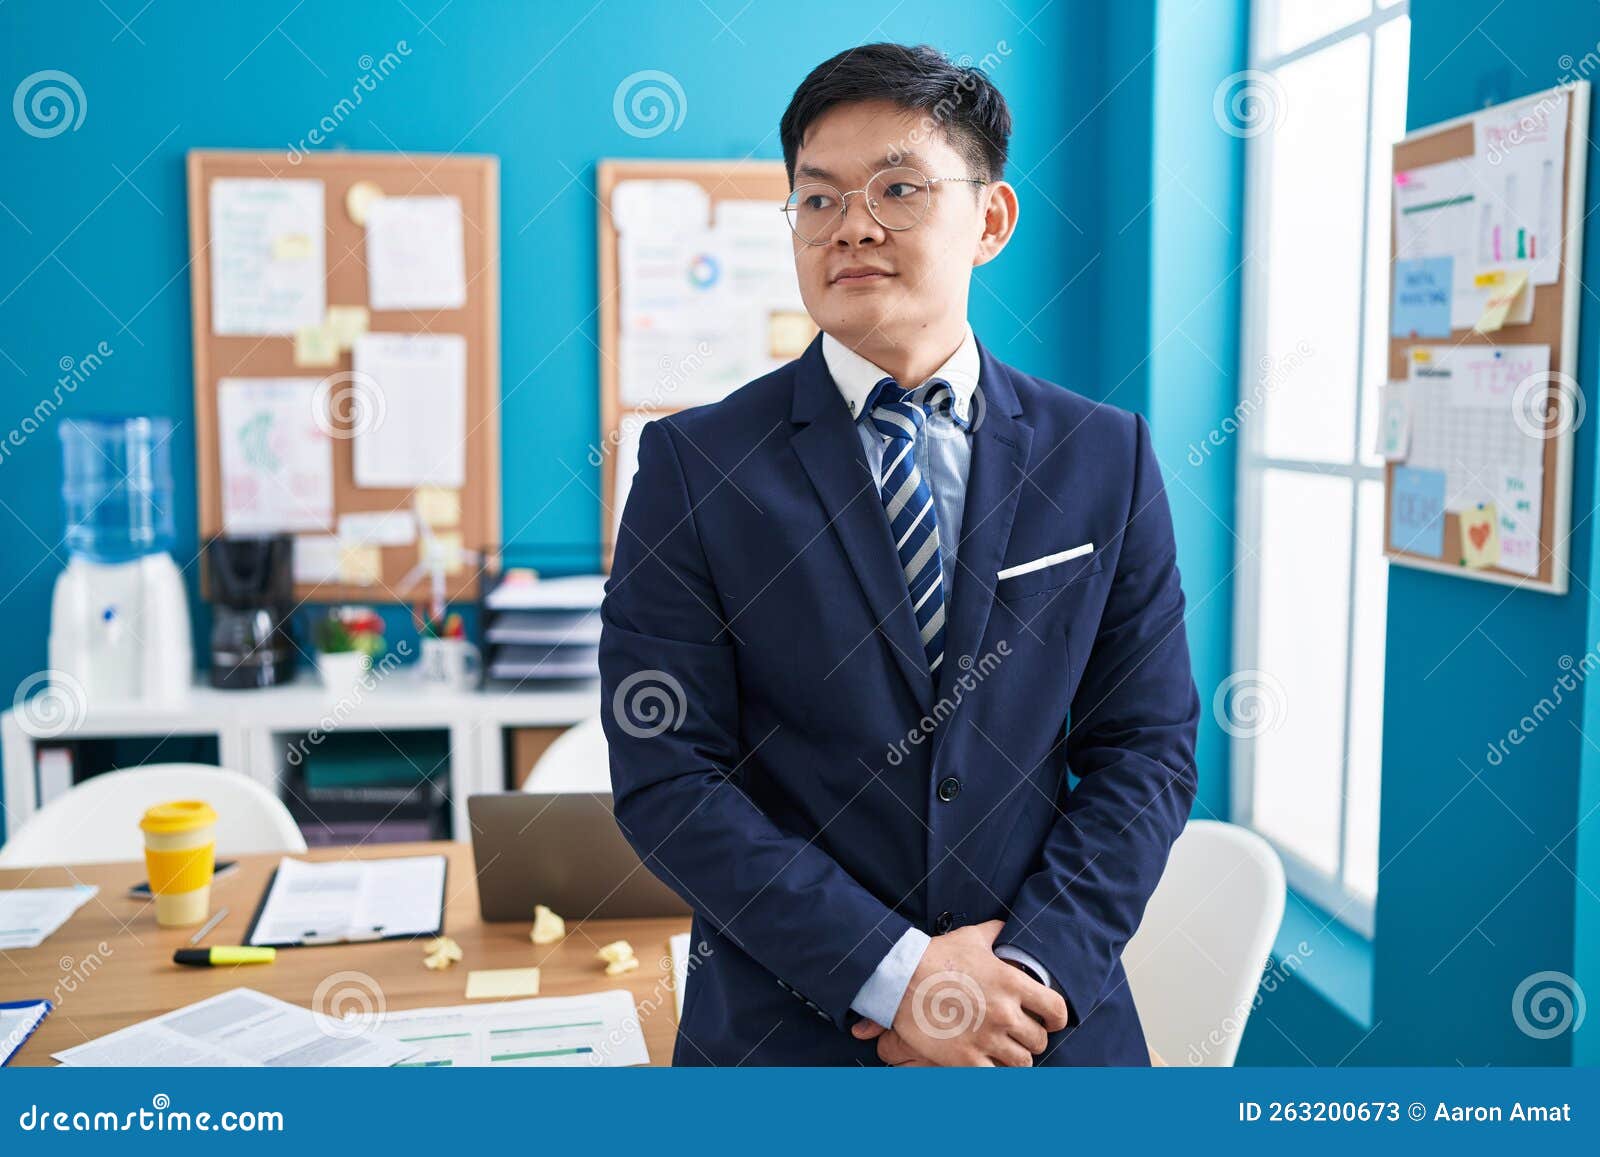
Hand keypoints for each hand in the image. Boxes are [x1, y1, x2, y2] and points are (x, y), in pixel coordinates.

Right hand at [852, 920, 1068, 1065]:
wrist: (900, 977)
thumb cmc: (936, 955)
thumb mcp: (971, 937)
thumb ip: (994, 933)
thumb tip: (1005, 926)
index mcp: (1012, 984)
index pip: (1057, 1010)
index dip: (1057, 1019)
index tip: (1050, 1021)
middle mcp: (1005, 1014)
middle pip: (1039, 1041)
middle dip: (1031, 1039)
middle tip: (1019, 1035)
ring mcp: (987, 1039)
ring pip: (1022, 1063)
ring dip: (1015, 1058)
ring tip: (1004, 1051)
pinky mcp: (966, 1059)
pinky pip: (996, 1078)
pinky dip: (995, 1073)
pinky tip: (987, 1064)